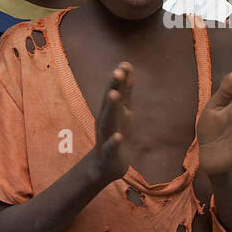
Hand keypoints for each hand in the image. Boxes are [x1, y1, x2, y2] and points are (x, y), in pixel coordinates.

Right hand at [92, 62, 133, 180]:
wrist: (104, 167)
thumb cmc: (116, 134)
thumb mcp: (124, 111)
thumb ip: (126, 90)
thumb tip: (127, 67)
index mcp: (112, 111)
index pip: (116, 92)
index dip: (121, 79)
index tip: (125, 64)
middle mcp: (106, 121)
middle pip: (110, 102)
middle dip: (114, 87)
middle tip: (118, 71)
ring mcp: (106, 137)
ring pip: (107, 121)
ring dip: (111, 107)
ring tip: (114, 94)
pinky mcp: (109, 155)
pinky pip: (111, 148)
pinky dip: (114, 142)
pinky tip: (118, 137)